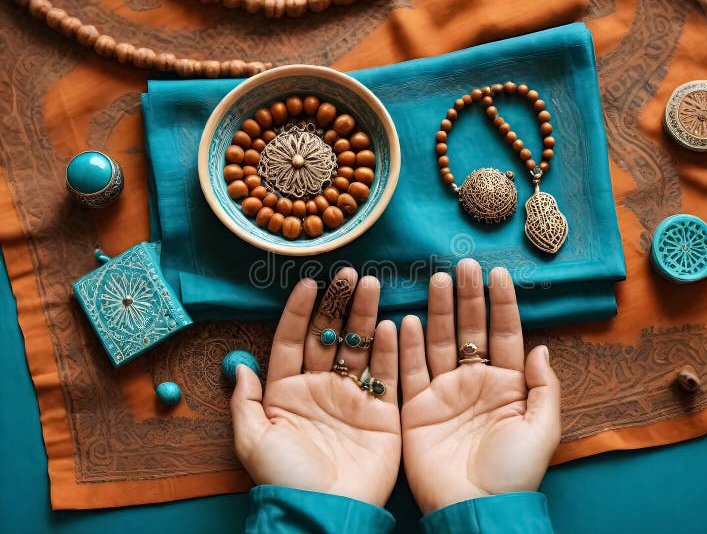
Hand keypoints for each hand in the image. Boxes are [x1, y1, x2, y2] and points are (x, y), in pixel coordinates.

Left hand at [231, 269, 400, 506]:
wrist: (328, 512)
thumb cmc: (287, 478)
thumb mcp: (253, 440)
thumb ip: (246, 401)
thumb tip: (238, 365)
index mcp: (287, 392)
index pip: (291, 340)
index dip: (299, 311)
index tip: (309, 283)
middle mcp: (320, 389)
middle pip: (329, 336)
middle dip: (338, 305)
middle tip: (349, 274)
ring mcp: (352, 398)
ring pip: (359, 347)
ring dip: (365, 316)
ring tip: (371, 285)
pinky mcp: (381, 412)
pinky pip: (387, 373)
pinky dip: (389, 349)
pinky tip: (391, 323)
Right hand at [400, 259, 560, 513]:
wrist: (474, 510)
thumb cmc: (514, 474)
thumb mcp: (542, 429)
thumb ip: (544, 386)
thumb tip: (541, 345)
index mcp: (508, 385)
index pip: (505, 334)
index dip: (502, 304)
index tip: (499, 273)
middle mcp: (475, 382)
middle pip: (469, 330)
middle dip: (468, 298)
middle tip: (463, 265)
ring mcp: (444, 393)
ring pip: (439, 342)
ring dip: (438, 311)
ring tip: (437, 280)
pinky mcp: (416, 408)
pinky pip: (410, 370)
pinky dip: (407, 346)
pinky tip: (407, 319)